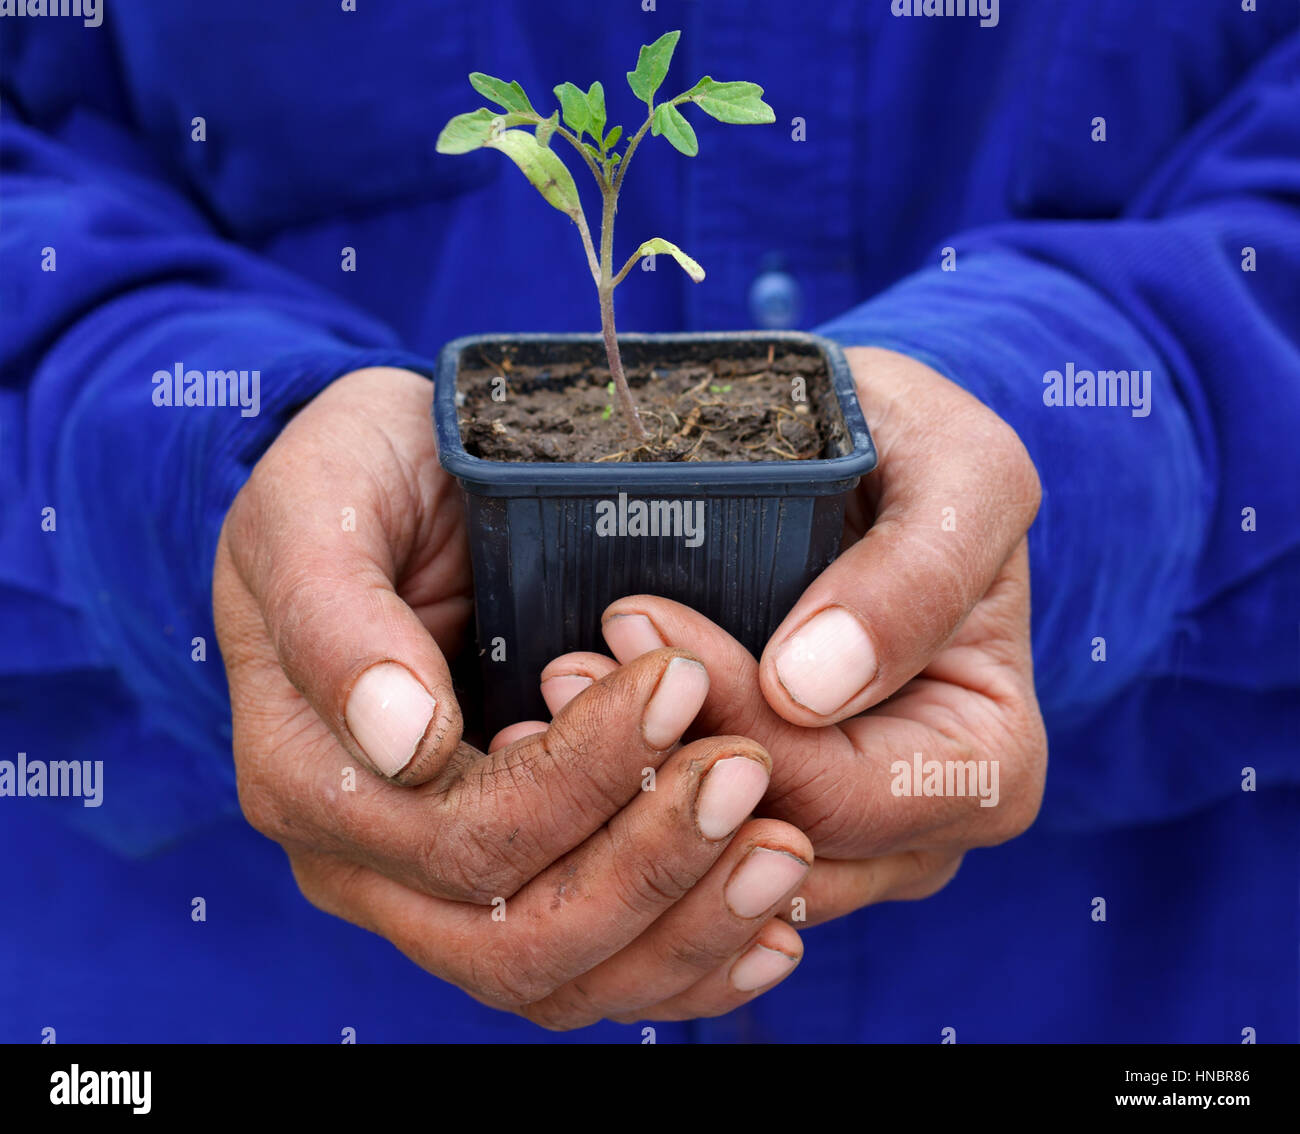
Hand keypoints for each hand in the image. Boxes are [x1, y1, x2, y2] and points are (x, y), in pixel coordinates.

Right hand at [213, 367, 812, 1026]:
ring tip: (783, 852)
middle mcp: (365, 860)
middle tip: (751, 775)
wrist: (392, 488)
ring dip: (685, 928)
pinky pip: (592, 971)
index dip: (584, 775)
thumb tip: (403, 740)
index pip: (462, 831)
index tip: (683, 680)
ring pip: (561, 976)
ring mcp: (433, 889)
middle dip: (650, 864)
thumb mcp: (318, 506)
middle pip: (514, 936)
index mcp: (310, 778)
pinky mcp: (503, 886)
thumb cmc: (356, 484)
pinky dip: (684, 965)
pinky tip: (772, 931)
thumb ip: (335, 619)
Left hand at [537, 348, 1046, 925]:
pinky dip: (623, 803)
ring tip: (550, 694)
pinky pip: (690, 856)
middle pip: (773, 846)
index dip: (734, 720)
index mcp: (989, 767)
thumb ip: (916, 572)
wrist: (861, 459)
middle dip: (658, 762)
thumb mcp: (957, 473)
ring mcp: (842, 845)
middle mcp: (921, 832)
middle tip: (564, 667)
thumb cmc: (920, 453)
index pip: (844, 796)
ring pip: (717, 867)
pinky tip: (558, 737)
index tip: (634, 618)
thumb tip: (812, 687)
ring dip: (623, 791)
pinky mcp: (769, 827)